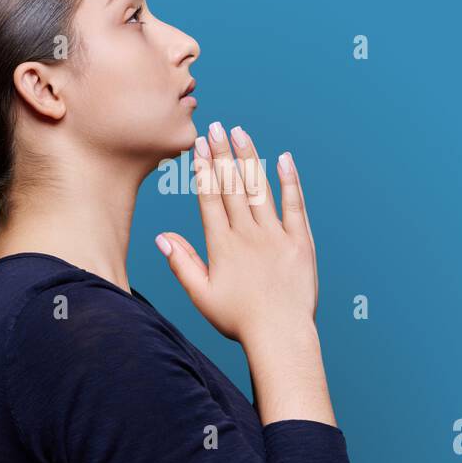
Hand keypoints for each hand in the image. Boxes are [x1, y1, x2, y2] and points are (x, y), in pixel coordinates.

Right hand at [156, 121, 319, 346]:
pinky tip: (283, 159)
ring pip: (259, 189)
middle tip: (214, 126)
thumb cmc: (238, 319)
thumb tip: (161, 237)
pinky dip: (289, 182)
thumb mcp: (201, 295)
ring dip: (249, 159)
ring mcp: (275, 236)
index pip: (210, 199)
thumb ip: (181, 263)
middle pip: (232, 186)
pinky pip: (294, 205)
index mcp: (222, 245)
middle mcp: (248, 235)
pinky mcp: (300, 242)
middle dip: (221, 153)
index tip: (198, 146)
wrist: (280, 336)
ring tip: (240, 133)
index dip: (203, 170)